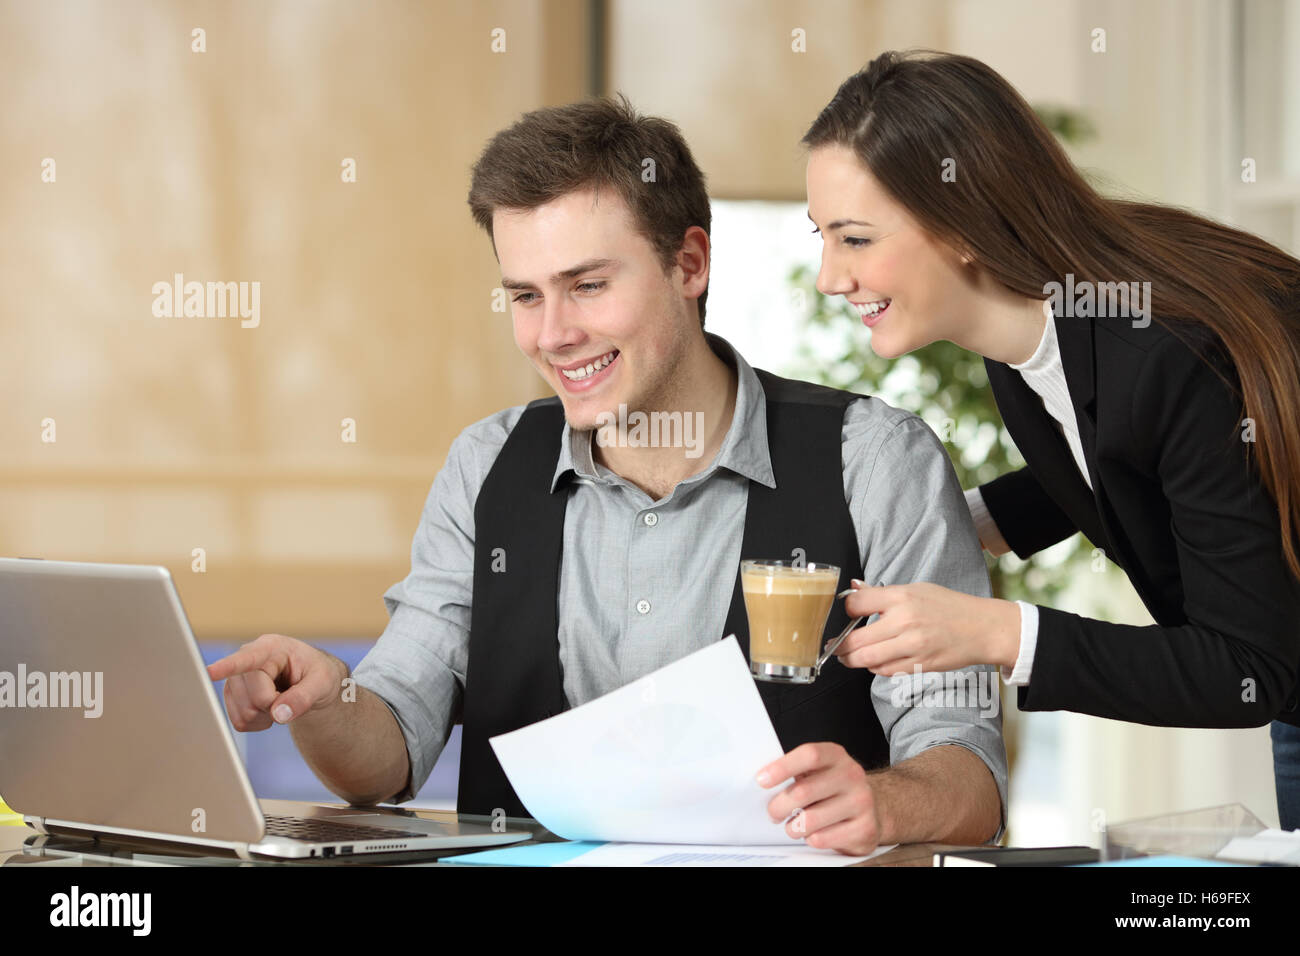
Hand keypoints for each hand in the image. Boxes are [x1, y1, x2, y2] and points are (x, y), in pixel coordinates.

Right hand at [206, 633, 348, 730]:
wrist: (311, 681)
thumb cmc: (318, 675)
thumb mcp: (323, 682)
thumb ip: (304, 697)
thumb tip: (278, 714)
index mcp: (271, 648)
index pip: (246, 659)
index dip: (227, 666)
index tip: (210, 671)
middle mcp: (248, 659)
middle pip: (254, 698)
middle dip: (274, 705)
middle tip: (289, 696)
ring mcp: (236, 678)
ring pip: (244, 713)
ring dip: (265, 716)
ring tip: (280, 700)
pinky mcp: (232, 696)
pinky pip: (239, 723)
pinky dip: (257, 723)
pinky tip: (268, 709)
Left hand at [756, 742, 880, 854]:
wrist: (872, 808)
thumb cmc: (834, 788)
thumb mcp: (819, 771)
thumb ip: (796, 771)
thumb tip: (763, 780)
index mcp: (836, 756)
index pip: (809, 755)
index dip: (782, 767)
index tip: (762, 780)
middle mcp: (852, 775)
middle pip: (803, 791)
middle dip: (779, 806)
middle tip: (773, 812)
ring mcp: (861, 802)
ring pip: (810, 820)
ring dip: (793, 827)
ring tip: (793, 825)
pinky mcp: (864, 828)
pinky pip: (822, 839)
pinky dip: (810, 839)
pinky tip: (813, 833)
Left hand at [833, 581, 1019, 673]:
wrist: (982, 628)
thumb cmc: (950, 607)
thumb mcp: (917, 589)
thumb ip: (884, 593)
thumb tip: (854, 589)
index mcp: (902, 597)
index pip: (856, 604)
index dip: (846, 611)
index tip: (846, 615)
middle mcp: (905, 621)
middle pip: (856, 639)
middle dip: (840, 645)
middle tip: (834, 646)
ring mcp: (912, 645)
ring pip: (867, 659)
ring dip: (852, 660)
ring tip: (847, 657)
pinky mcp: (919, 664)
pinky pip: (886, 671)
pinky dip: (875, 668)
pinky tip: (874, 661)